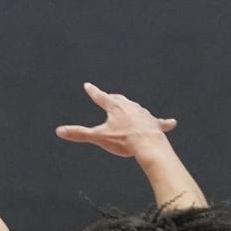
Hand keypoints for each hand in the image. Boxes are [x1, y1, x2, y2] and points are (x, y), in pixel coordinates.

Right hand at [56, 83, 176, 158]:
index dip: (93, 91)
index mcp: (115, 107)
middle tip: (108, 97)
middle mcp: (129, 106)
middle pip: (119, 99)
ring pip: (136, 108)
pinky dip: (164, 123)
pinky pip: (160, 122)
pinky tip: (172, 123)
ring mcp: (143, 114)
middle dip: (113, 98)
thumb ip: (79, 134)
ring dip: (131, 109)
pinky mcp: (155, 123)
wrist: (147, 145)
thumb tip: (59, 131)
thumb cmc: (123, 140)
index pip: (100, 97)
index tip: (88, 85)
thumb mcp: (99, 137)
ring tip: (130, 110)